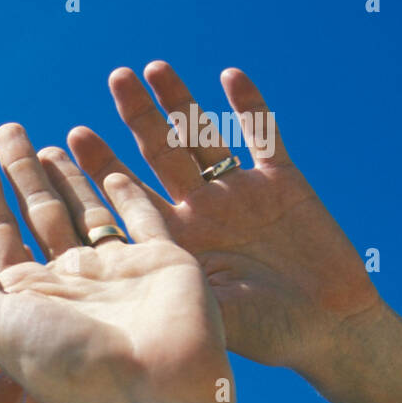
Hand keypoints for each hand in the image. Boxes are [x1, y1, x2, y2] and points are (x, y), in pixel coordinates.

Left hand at [0, 127, 229, 402]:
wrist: (149, 396)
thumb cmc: (62, 365)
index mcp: (26, 299)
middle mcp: (69, 286)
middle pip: (38, 216)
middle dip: (20, 172)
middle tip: (5, 129)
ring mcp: (117, 275)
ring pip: (85, 212)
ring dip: (66, 178)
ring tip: (45, 142)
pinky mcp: (164, 263)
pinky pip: (144, 219)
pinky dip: (129, 195)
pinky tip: (109, 169)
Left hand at [66, 63, 381, 375]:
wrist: (328, 331)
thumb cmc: (263, 334)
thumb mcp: (206, 312)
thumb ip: (172, 291)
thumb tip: (120, 290)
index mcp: (172, 240)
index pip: (127, 194)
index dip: (102, 165)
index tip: (72, 135)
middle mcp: (199, 211)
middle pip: (159, 154)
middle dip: (138, 117)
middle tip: (115, 77)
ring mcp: (239, 194)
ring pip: (203, 137)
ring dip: (181, 102)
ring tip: (153, 68)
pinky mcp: (283, 184)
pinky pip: (263, 138)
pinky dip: (249, 108)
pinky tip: (229, 76)